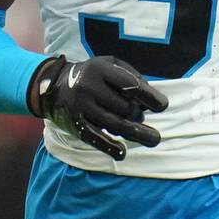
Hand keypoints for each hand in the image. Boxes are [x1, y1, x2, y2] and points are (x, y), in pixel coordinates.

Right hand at [28, 54, 167, 160]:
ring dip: (136, 133)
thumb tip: (151, 99)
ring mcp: (81, 106)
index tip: (163, 106)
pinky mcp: (75, 123)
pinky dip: (109, 147)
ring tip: (154, 139)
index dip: (148, 96)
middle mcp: (88, 86)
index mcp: (100, 69)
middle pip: (124, 107)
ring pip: (114, 124)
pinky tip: (122, 154)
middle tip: (140, 116)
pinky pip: (94, 137)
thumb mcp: (110, 64)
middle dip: (137, 114)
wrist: (55, 85)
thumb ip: (131, 76)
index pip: (129, 84)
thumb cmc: (93, 74)